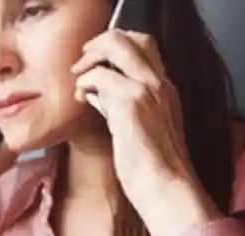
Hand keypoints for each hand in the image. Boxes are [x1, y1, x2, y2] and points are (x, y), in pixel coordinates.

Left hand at [72, 30, 221, 235]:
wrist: (166, 188)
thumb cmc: (151, 169)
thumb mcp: (137, 130)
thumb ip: (122, 108)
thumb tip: (97, 94)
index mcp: (165, 90)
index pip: (145, 46)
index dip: (116, 47)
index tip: (95, 63)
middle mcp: (160, 84)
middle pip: (131, 38)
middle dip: (99, 45)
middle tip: (81, 65)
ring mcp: (148, 90)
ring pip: (115, 48)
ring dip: (88, 63)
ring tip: (78, 84)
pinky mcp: (132, 103)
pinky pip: (100, 76)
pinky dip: (84, 83)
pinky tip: (81, 100)